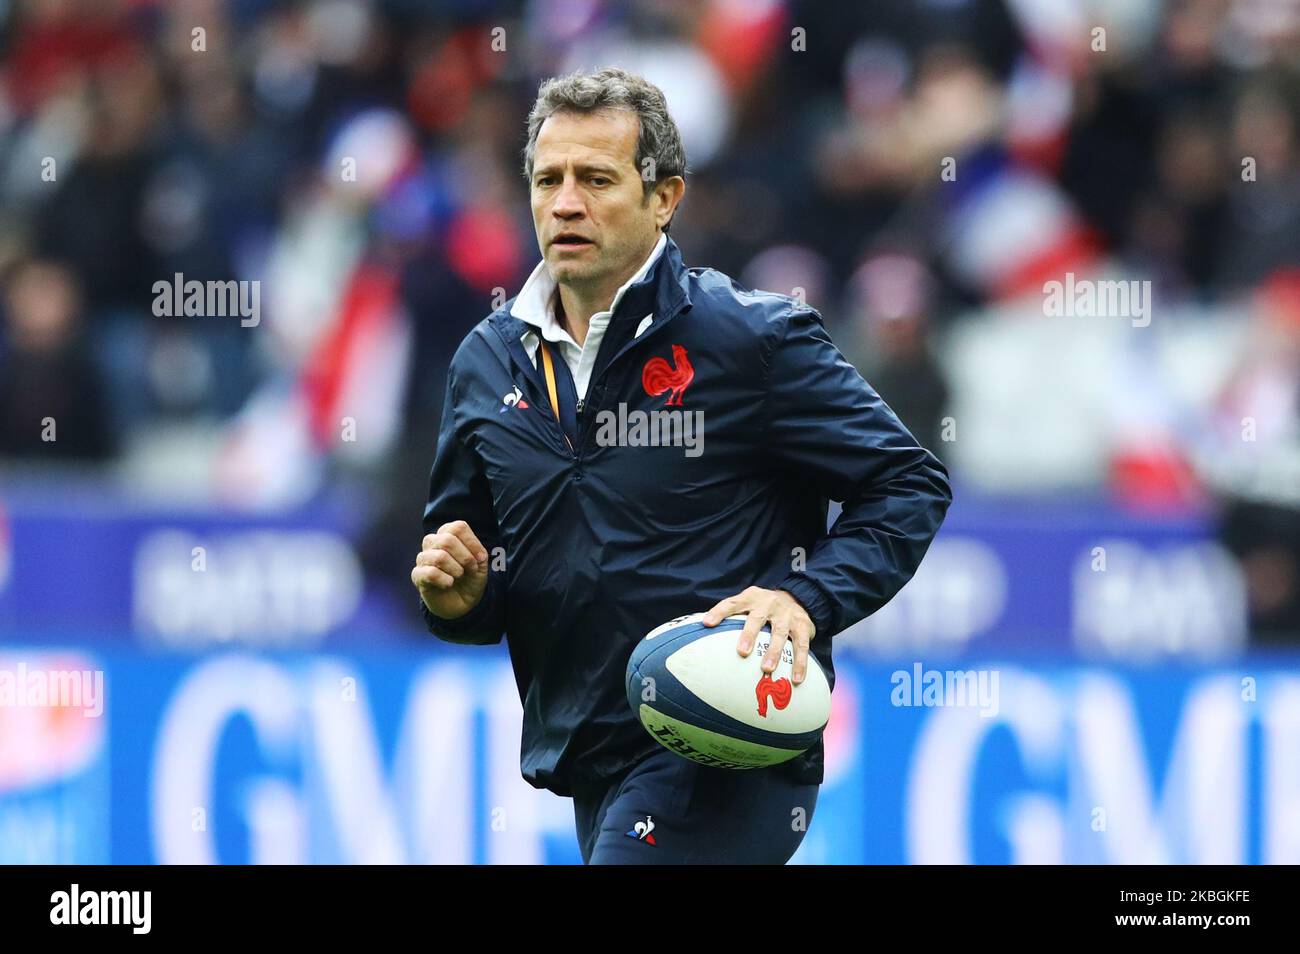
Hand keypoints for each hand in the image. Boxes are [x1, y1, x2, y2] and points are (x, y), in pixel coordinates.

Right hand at [411, 520, 489, 619]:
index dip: (472, 543)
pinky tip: (449, 584)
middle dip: (465, 558)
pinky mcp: (417, 575)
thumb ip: (479, 553)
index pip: (458, 528)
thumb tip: (476, 554)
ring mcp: (423, 558)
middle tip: (470, 569)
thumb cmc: (469, 578)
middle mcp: (432, 542)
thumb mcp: (481, 564)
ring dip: (456, 570)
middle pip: (447, 540)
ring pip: (439, 557)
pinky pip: (431, 573)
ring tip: (459, 576)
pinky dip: (445, 580)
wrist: (462, 601)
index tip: (480, 558)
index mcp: (447, 534)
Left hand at [701, 586, 815, 684]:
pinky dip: (800, 663)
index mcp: (751, 597)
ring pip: (780, 633)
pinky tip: (796, 679)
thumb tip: (701, 631)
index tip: (707, 623)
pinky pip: (802, 646)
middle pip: (757, 618)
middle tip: (742, 652)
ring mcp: (787, 614)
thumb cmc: (764, 607)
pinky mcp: (802, 626)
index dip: (719, 612)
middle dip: (749, 634)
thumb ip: (731, 616)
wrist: (799, 598)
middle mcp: (768, 603)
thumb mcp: (748, 604)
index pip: (732, 603)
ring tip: (766, 668)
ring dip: (774, 651)